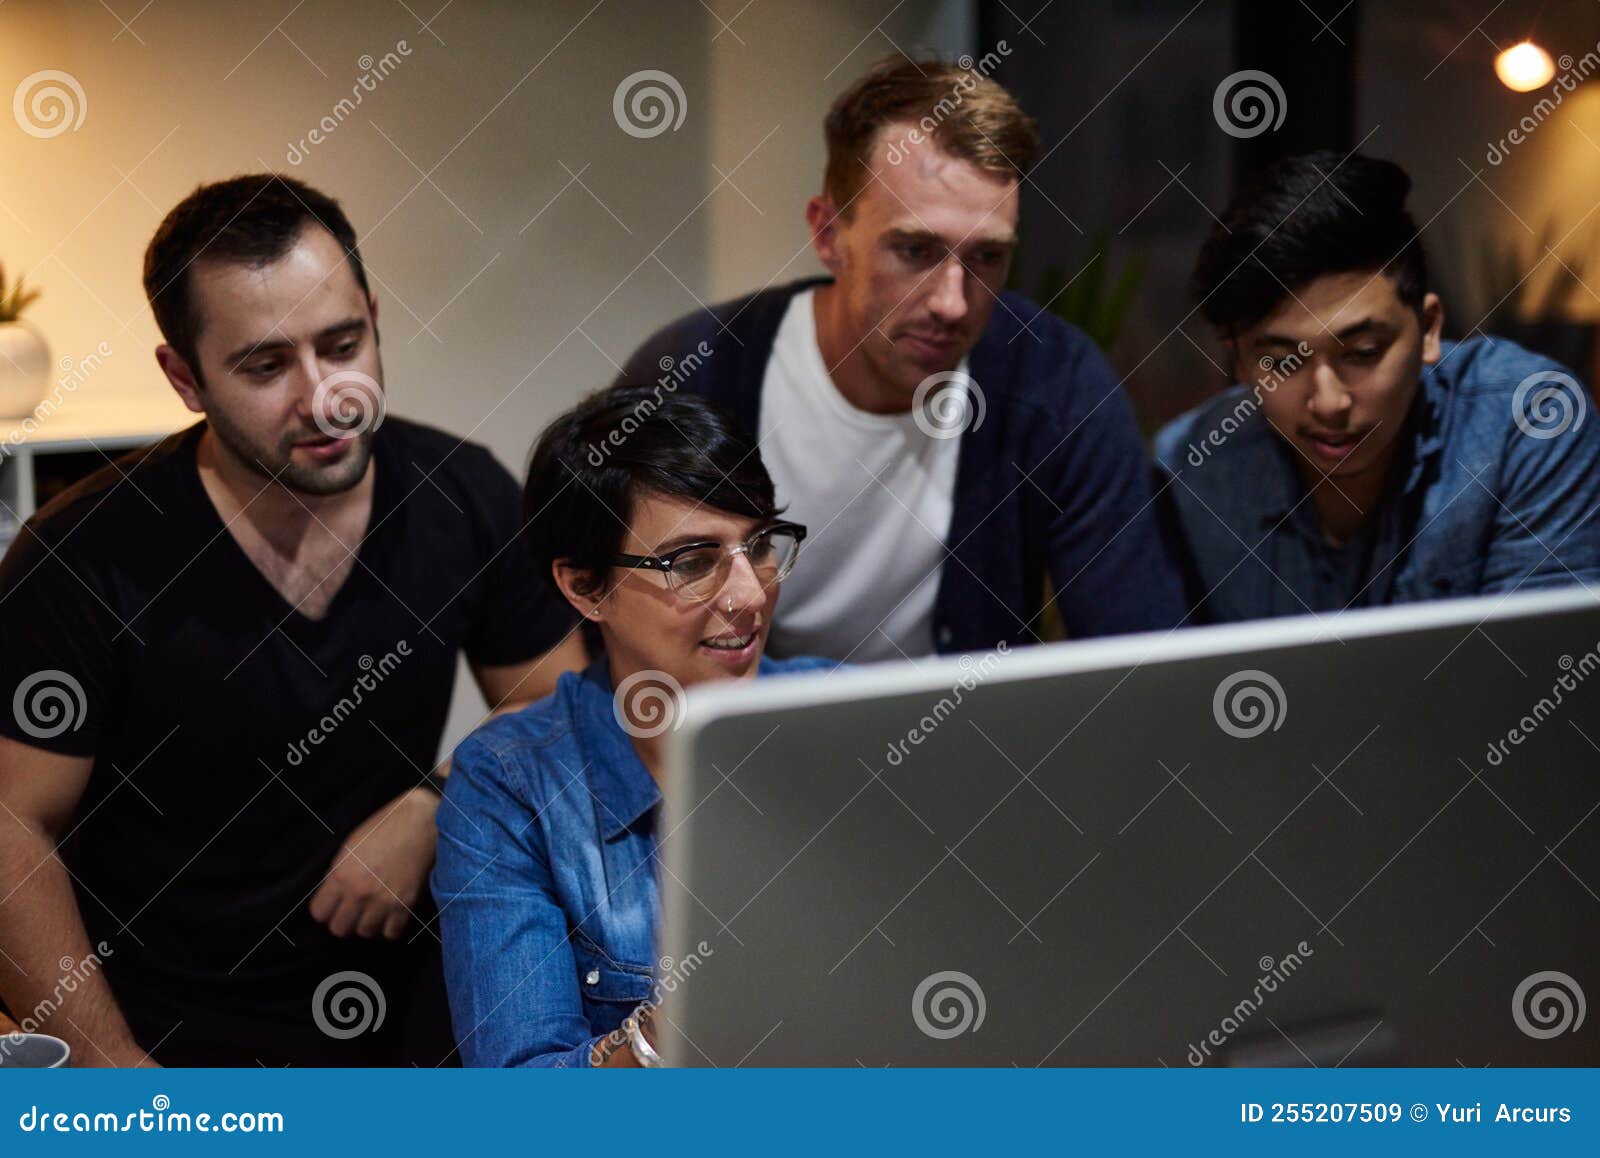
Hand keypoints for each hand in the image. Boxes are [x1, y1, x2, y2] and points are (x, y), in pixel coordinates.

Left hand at [309, 786, 438, 938]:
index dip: (326, 910)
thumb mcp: (351, 847)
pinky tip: (392, 912)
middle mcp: (359, 892)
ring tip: (375, 909)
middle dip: (345, 920)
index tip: (335, 905)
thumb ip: (339, 874)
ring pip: (365, 932)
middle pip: (340, 929)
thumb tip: (334, 897)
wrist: (421, 822)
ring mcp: (383, 900)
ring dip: (369, 923)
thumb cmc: (384, 828)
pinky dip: (391, 926)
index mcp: (341, 875)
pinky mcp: (405, 904)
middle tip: (355, 909)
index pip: (320, 913)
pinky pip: (391, 932)